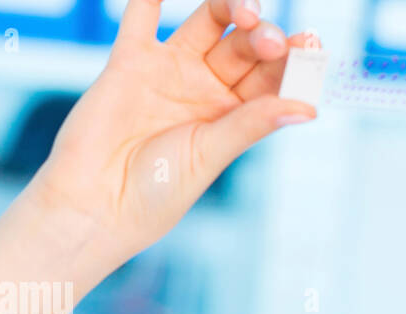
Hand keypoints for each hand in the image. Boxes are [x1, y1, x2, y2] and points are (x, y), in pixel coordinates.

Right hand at [26, 0, 319, 270]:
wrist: (94, 203)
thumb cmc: (156, 193)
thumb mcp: (210, 155)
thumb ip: (251, 123)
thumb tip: (309, 108)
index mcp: (234, 118)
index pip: (272, 80)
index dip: (293, 62)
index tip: (311, 45)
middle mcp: (207, 90)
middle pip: (245, 47)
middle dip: (263, 37)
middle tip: (271, 40)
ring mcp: (171, 72)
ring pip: (207, 23)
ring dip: (229, 6)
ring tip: (244, 9)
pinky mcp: (130, 61)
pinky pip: (142, 17)